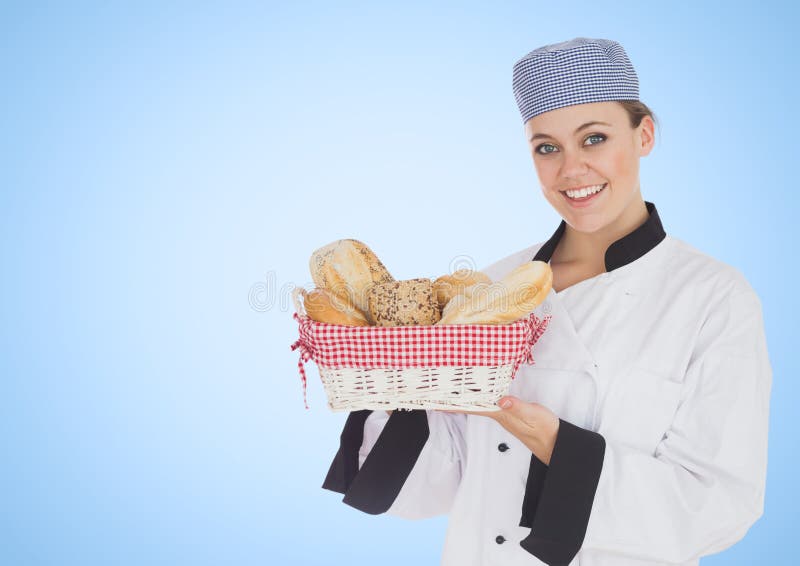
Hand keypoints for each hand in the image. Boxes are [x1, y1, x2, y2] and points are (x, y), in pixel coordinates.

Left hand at [439, 396, 559, 465]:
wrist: (557, 443)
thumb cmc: (545, 428)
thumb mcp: (533, 415)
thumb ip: (518, 407)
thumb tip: (501, 400)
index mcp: (501, 414)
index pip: (472, 408)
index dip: (455, 405)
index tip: (436, 402)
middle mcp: (499, 415)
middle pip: (471, 407)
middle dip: (454, 401)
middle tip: (436, 394)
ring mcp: (505, 415)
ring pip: (479, 405)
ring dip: (465, 399)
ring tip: (451, 393)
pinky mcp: (511, 413)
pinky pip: (489, 404)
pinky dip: (480, 398)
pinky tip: (478, 395)